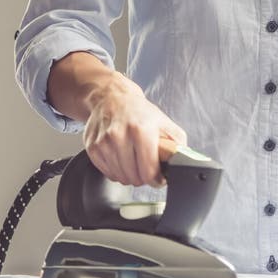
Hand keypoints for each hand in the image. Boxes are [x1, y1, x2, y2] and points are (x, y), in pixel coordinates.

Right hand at [82, 70, 186, 187]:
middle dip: (143, 178)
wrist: (110, 97)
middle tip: (146, 169)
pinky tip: (122, 159)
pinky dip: (116, 172)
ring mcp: (104, 143)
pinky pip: (107, 173)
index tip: (159, 178)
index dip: (156, 180)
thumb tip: (185, 160)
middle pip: (134, 177)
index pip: (148, 171)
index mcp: (141, 130)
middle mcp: (120, 136)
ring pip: (120, 178)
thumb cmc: (138, 111)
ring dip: (130, 176)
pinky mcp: (92, 148)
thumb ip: (177, 142)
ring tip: (134, 162)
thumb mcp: (163, 121)